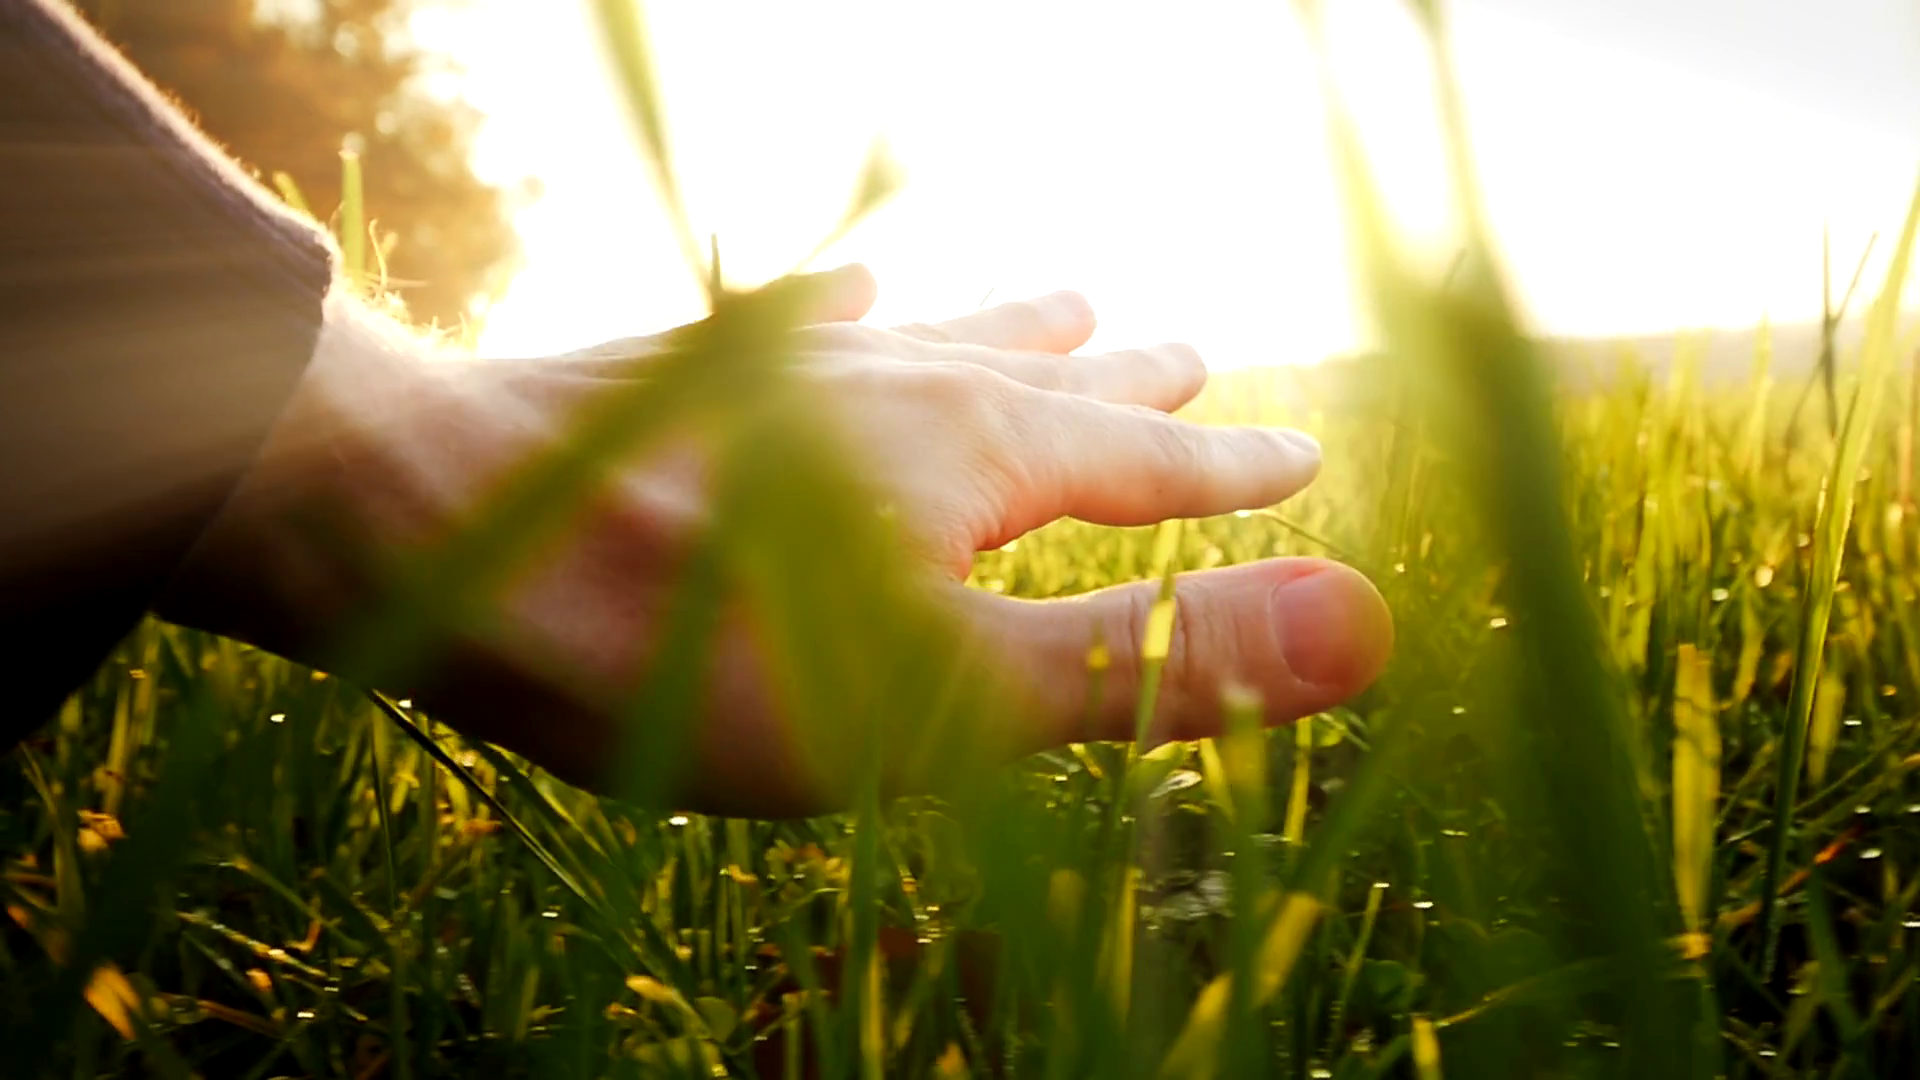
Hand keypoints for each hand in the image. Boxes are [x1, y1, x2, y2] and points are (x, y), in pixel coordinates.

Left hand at [158, 266, 1391, 815]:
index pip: (1150, 462)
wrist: (446, 527)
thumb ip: (1152, 661)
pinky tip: (849, 290)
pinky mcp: (691, 367)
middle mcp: (904, 382)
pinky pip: (802, 321)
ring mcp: (792, 365)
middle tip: (1193, 350)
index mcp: (988, 458)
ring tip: (1069, 293)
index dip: (1233, 472)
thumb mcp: (954, 695)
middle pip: (1051, 375)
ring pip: (941, 330)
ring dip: (1018, 321)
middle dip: (1131, 379)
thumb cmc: (708, 642)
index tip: (1301, 451)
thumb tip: (1366, 620)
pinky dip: (855, 309)